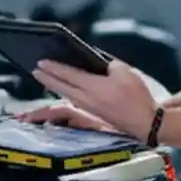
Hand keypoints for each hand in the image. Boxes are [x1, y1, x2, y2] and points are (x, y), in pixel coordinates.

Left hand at [23, 58, 158, 140]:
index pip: (68, 74)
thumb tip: (94, 59)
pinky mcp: (93, 114)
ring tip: (45, 79)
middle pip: (61, 87)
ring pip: (66, 94)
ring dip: (54, 86)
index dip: (54, 68)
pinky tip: (64, 89)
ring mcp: (88, 108)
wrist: (145, 122)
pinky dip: (65, 92)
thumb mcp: (124, 71)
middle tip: (35, 71)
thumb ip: (107, 63)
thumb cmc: (136, 96)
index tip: (41, 62)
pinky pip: (73, 100)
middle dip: (47, 78)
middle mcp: (86, 98)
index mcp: (93, 86)